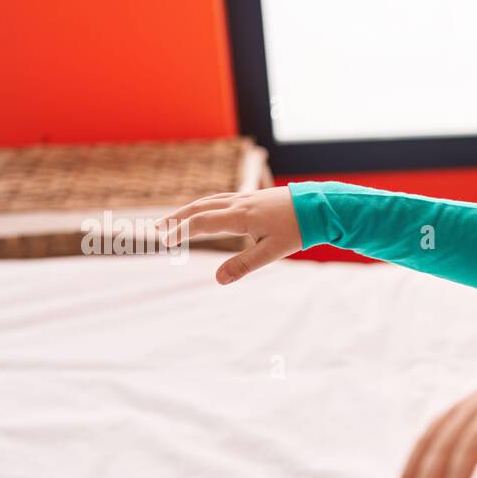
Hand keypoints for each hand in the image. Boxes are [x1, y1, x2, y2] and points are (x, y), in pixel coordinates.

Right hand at [156, 187, 303, 284]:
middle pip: (199, 208)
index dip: (181, 231)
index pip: (202, 222)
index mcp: (240, 216)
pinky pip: (219, 198)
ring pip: (208, 201)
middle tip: (157, 230)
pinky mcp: (251, 196)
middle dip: (176, 219)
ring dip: (187, 210)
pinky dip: (204, 205)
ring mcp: (244, 197)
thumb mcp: (272, 252)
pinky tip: (202, 212)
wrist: (318, 206)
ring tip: (173, 221)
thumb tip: (218, 280)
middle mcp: (238, 203)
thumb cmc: (297, 229)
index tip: (165, 242)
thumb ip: (244, 265)